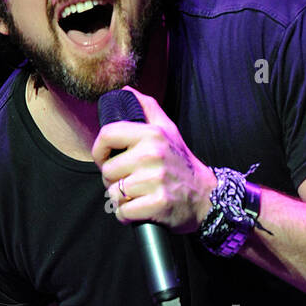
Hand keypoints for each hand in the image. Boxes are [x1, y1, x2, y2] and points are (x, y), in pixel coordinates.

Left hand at [91, 88, 216, 232]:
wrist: (206, 196)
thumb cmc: (181, 163)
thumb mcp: (168, 130)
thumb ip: (147, 108)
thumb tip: (126, 91)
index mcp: (152, 134)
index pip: (107, 135)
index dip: (99, 151)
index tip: (106, 159)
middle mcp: (152, 155)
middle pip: (108, 170)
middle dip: (113, 180)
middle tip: (129, 181)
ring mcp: (155, 180)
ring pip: (114, 193)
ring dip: (121, 199)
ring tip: (137, 195)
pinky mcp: (157, 204)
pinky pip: (123, 212)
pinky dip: (126, 215)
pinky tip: (139, 209)